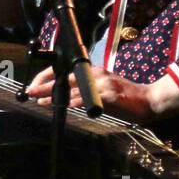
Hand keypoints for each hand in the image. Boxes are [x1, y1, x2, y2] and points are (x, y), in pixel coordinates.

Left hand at [25, 64, 178, 124]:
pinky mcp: (109, 95)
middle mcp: (95, 74)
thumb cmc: (124, 98)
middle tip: (30, 92)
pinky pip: (87, 99)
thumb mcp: (101, 90)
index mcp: (93, 71)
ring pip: (73, 89)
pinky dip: (74, 103)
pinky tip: (64, 107)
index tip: (34, 86)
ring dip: (55, 97)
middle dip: (45, 86)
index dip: (47, 77)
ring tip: (41, 101)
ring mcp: (102, 84)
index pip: (65, 72)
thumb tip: (62, 98)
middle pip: (65, 79)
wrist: (148, 100)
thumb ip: (83, 92)